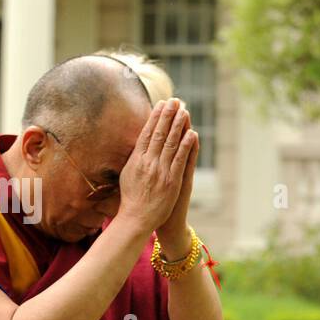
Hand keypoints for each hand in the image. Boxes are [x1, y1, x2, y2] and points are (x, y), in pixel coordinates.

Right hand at [117, 98, 196, 236]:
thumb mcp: (127, 174)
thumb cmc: (131, 198)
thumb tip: (138, 144)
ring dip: (178, 125)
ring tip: (184, 111)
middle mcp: (148, 162)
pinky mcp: (172, 181)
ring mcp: (160, 171)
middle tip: (175, 100)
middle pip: (159, 133)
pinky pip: (180, 159)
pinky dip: (186, 145)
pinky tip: (191, 133)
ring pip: (170, 143)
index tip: (161, 104)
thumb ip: (134, 158)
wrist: (136, 218)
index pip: (146, 132)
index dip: (155, 117)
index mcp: (136, 159)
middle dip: (167, 115)